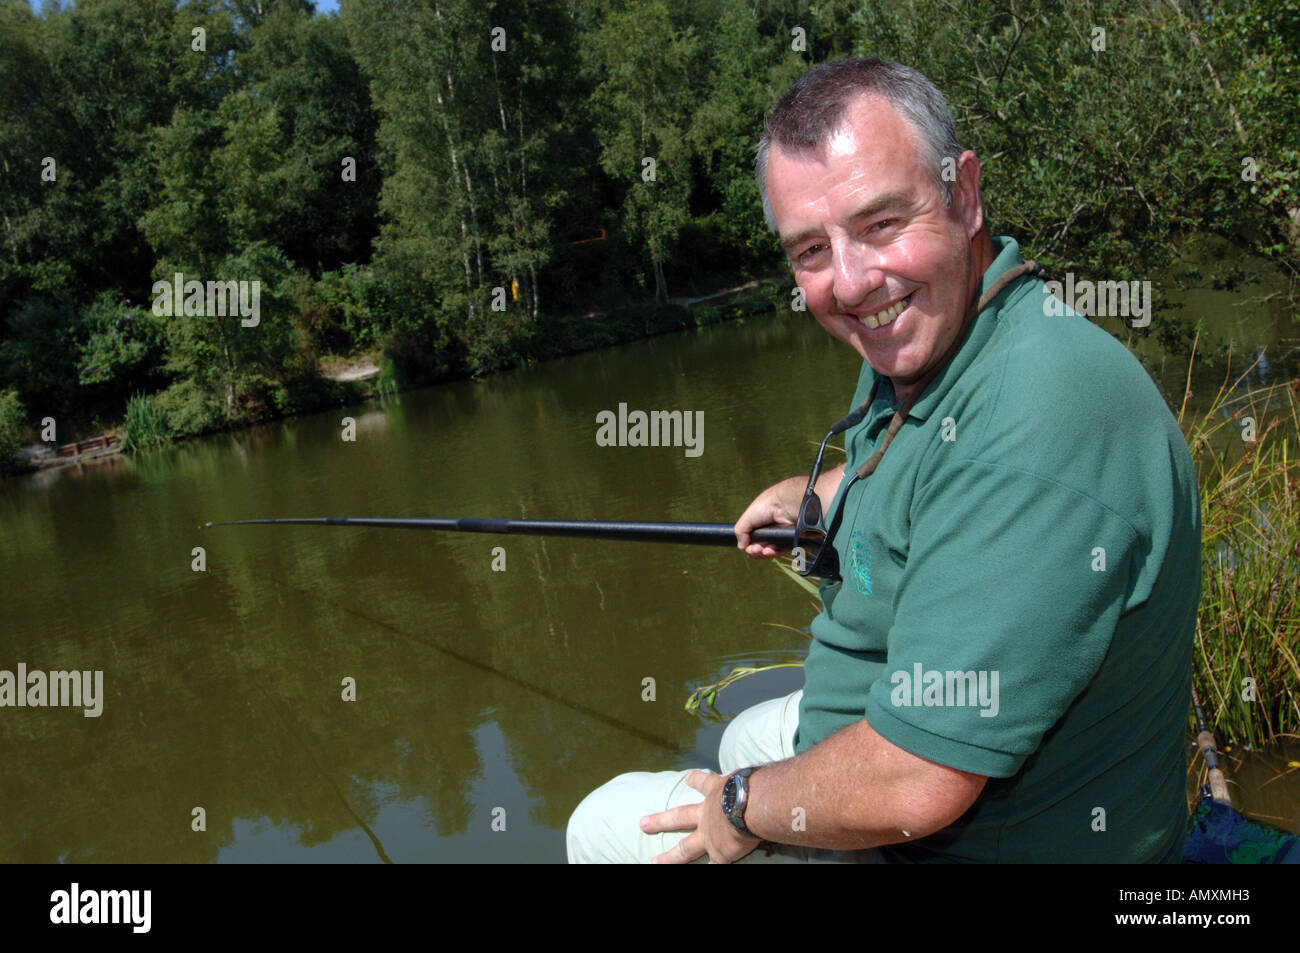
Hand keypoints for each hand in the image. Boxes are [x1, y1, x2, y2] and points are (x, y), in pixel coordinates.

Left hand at [640, 770, 761, 863]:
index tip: (687, 777)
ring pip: (684, 849)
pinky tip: (711, 869)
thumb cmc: (756, 786)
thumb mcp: (750, 778)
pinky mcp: (720, 853)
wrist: (752, 805)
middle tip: (642, 823)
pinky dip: (714, 867)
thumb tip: (772, 781)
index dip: (695, 780)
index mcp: (717, 791)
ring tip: (654, 862)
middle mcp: (707, 814)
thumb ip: (753, 782)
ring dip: (670, 857)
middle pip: (679, 816)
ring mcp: (710, 836)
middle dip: (660, 820)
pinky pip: (715, 866)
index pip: (703, 782)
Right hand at [734, 477, 804, 557]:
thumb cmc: (767, 506)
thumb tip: (741, 546)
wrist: (785, 505)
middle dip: (754, 550)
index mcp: (760, 522)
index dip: (748, 545)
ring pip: (769, 551)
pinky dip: (773, 553)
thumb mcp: (748, 517)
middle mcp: (769, 529)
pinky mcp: (788, 540)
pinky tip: (768, 551)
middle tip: (753, 549)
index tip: (746, 546)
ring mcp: (779, 535)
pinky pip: (780, 551)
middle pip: (759, 547)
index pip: (751, 539)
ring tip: (760, 550)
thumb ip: (740, 531)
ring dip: (762, 553)